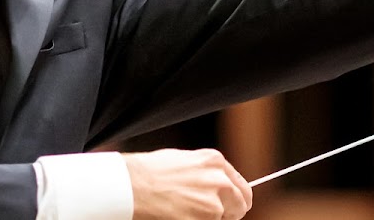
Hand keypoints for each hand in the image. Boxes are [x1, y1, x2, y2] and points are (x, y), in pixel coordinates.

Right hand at [123, 148, 252, 218]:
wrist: (132, 185)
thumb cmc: (150, 171)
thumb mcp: (185, 160)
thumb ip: (206, 172)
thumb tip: (216, 184)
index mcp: (215, 162)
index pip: (241, 186)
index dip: (236, 199)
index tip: (233, 206)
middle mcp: (219, 180)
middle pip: (240, 204)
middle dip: (229, 212)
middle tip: (209, 214)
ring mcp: (213, 203)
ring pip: (222, 219)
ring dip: (209, 219)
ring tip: (185, 212)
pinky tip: (181, 216)